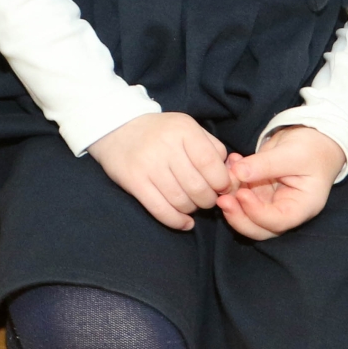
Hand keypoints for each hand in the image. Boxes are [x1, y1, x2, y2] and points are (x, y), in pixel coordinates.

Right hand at [88, 112, 234, 230]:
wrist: (115, 127)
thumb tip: (232, 178)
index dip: (221, 183)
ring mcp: (148, 164)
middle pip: (199, 188)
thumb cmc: (160, 132)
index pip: (212, 166)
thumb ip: (213, 150)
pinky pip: (161, 210)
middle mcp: (166, 146)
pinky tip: (183, 221)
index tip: (219, 187)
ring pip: (182, 201)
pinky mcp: (133, 181)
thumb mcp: (188, 129)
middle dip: (207, 199)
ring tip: (189, 203)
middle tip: (203, 197)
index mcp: (183, 130)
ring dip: (191, 209)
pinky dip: (176, 221)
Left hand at [216, 127, 344, 240]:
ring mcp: (270, 202)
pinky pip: (239, 193)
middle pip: (259, 227)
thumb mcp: (292, 154)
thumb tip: (238, 172)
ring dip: (230, 195)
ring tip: (227, 169)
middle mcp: (285, 209)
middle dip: (238, 216)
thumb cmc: (311, 148)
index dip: (256, 213)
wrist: (311, 139)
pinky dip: (231, 180)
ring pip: (245, 212)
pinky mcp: (258, 191)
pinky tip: (231, 161)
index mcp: (302, 207)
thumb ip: (266, 164)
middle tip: (221, 199)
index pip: (278, 222)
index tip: (241, 194)